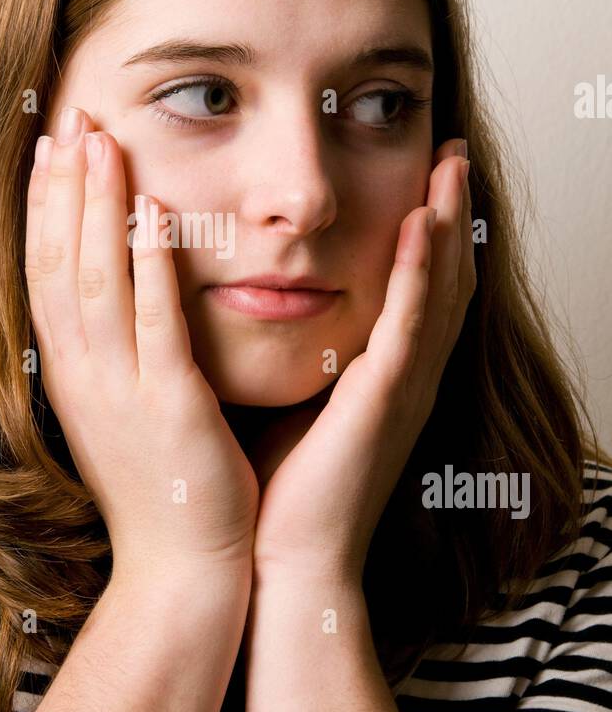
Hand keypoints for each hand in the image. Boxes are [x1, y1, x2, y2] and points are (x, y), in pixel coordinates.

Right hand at [25, 106, 260, 584]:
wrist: (184, 569)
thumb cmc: (162, 489)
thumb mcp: (121, 412)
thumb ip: (115, 352)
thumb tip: (116, 295)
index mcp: (72, 374)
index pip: (45, 272)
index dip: (45, 206)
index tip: (52, 147)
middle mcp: (83, 375)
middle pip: (59, 262)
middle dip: (63, 187)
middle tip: (70, 118)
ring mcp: (121, 390)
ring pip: (96, 281)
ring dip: (97, 207)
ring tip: (102, 142)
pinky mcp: (169, 406)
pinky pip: (153, 324)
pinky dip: (148, 266)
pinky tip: (154, 213)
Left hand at [251, 138, 475, 584]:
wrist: (282, 561)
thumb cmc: (278, 487)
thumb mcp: (291, 400)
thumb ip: (295, 353)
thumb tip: (259, 302)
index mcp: (382, 376)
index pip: (415, 289)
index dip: (425, 232)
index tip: (421, 174)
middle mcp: (405, 376)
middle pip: (442, 278)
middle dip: (449, 212)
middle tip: (452, 151)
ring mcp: (403, 388)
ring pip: (439, 290)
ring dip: (447, 223)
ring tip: (450, 163)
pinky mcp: (386, 401)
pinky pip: (411, 324)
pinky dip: (421, 272)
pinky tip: (420, 225)